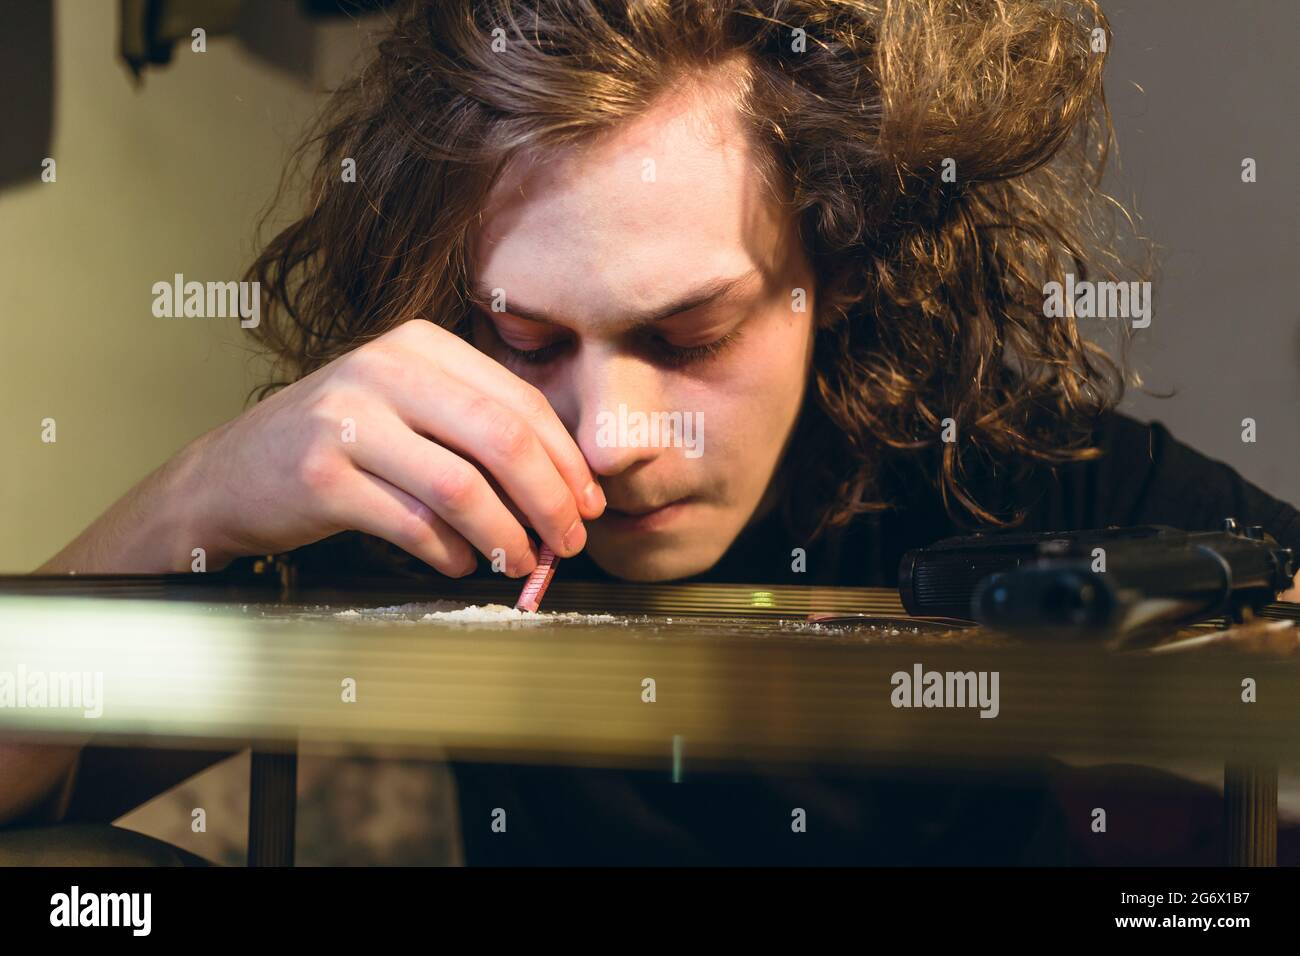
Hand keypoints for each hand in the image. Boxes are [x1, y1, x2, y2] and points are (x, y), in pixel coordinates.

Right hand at [43, 319, 604, 576]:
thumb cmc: (339, 445)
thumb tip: (567, 488)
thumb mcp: (406, 408)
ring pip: (461, 487)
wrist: (229, 475)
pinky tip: (463, 564)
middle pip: (501, 439)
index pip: (519, 402)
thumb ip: (476, 429)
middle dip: (550, 500)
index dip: (567, 460)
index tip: (592, 504)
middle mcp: (383, 369)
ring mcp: (347, 420)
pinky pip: (413, 525)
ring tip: (520, 562)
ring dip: (506, 535)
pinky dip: (452, 554)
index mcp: (418, 345)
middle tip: (570, 543)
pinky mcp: (319, 476)